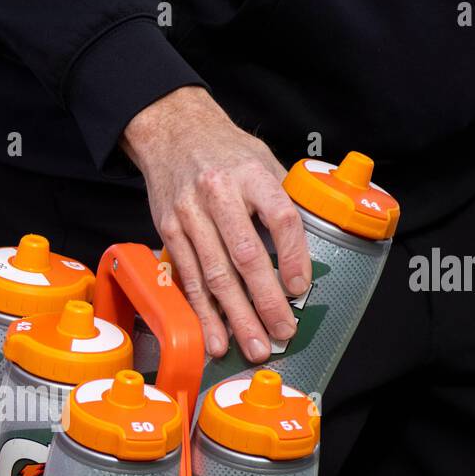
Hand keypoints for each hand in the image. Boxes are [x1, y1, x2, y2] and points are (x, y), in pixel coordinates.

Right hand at [122, 86, 311, 360]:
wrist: (172, 131)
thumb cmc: (224, 151)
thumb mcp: (262, 160)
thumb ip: (283, 200)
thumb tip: (305, 251)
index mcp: (250, 173)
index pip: (281, 218)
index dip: (293, 257)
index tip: (300, 288)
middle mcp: (218, 193)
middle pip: (246, 256)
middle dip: (265, 301)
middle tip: (281, 331)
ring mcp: (189, 214)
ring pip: (214, 274)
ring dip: (234, 316)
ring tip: (252, 344)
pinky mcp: (169, 231)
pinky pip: (188, 278)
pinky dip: (202, 311)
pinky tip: (215, 335)